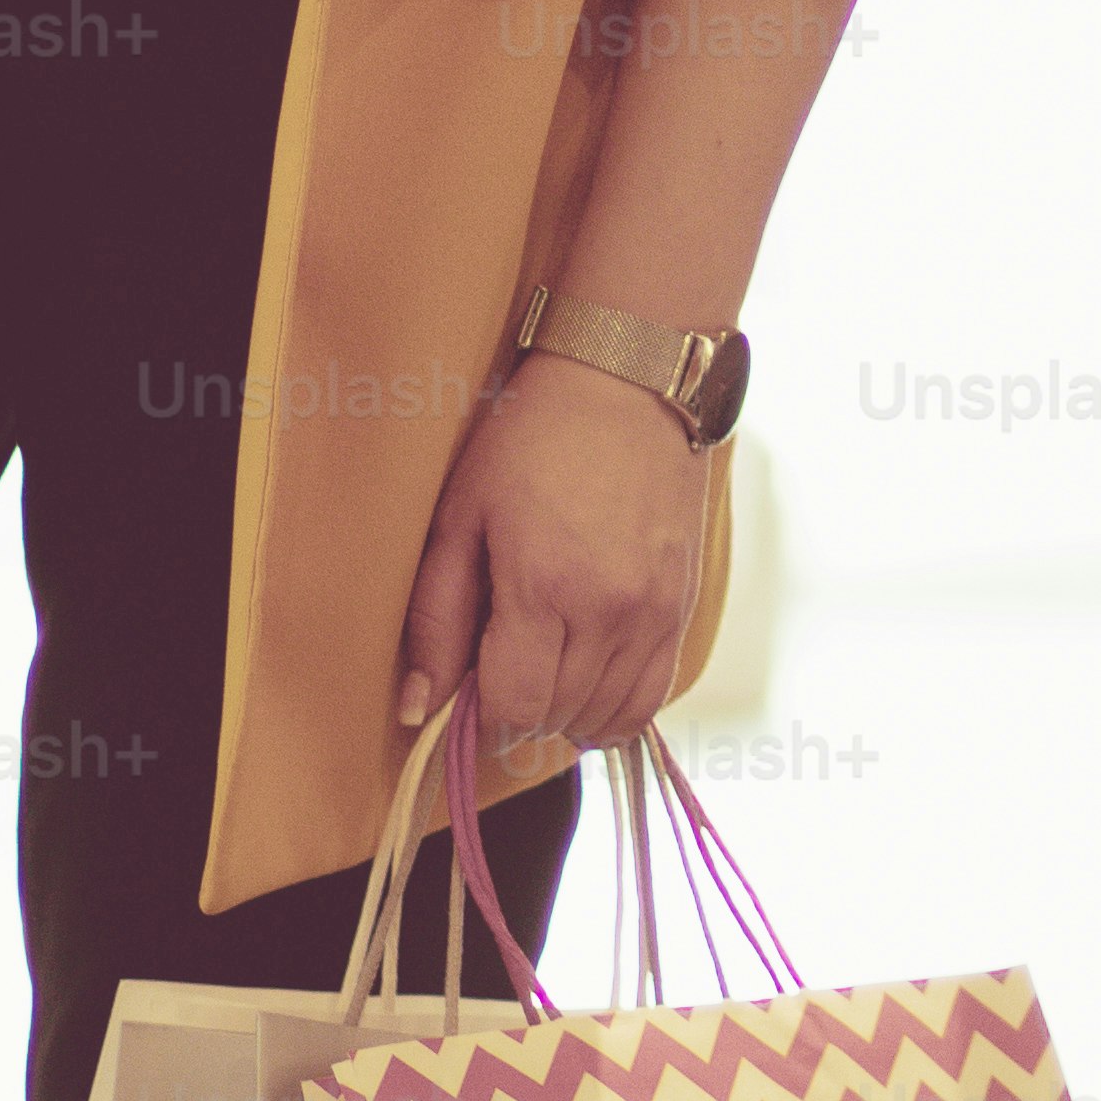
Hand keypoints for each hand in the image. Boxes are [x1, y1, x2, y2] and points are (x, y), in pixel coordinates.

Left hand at [396, 356, 710, 761]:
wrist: (628, 384)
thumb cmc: (531, 440)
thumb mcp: (461, 517)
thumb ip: (437, 619)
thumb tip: (417, 706)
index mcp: (544, 587)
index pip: (515, 706)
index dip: (483, 716)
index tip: (471, 692)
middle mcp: (609, 610)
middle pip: (559, 716)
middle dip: (521, 712)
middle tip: (502, 671)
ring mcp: (656, 612)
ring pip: (609, 716)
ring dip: (568, 715)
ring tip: (544, 677)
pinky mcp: (684, 606)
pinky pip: (655, 695)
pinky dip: (617, 709)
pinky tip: (589, 686)